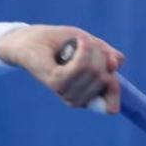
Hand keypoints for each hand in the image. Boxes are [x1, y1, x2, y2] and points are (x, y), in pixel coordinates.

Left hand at [0, 26, 123, 111]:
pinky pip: (80, 68)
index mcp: (83, 93)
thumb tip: (117, 64)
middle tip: (88, 42)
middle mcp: (74, 96)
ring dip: (93, 51)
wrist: (28, 39)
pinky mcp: (54, 81)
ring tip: (82, 40)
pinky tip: (80, 40)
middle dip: (103, 57)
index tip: (111, 66)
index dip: (115, 90)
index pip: (109, 106)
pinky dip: (84, 51)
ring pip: (95, 73)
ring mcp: (64, 90)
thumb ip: (104, 54)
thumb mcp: (87, 44)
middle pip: (105, 80)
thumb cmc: (57, 42)